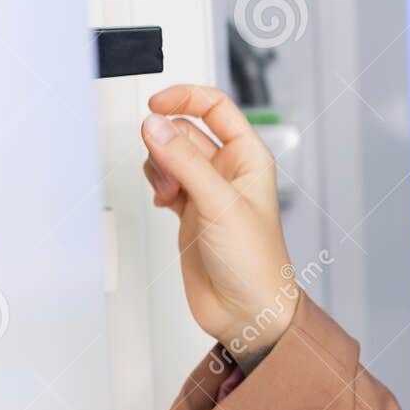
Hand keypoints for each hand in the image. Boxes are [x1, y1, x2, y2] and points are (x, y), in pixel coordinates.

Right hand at [140, 84, 295, 362]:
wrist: (247, 311)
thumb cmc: (255, 261)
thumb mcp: (219, 204)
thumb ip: (183, 162)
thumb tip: (154, 125)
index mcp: (249, 158)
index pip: (215, 108)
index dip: (185, 98)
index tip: (155, 104)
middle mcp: (228, 170)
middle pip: (185, 131)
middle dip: (166, 143)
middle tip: (165, 169)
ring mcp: (207, 191)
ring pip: (170, 157)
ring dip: (159, 167)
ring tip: (168, 192)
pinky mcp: (190, 213)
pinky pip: (165, 182)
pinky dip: (157, 185)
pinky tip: (164, 202)